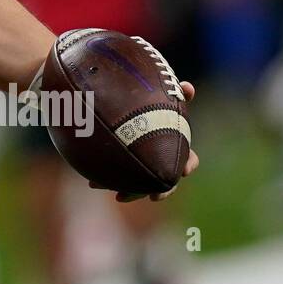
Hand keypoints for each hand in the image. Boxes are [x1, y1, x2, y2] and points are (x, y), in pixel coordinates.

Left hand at [90, 80, 199, 201]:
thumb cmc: (139, 97)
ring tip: (120, 196)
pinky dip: (107, 182)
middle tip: (156, 196)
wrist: (110, 102)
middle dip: (163, 190)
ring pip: (140, 185)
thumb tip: (189, 87)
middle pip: (167, 181)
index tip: (184, 171)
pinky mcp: (118, 166)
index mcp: (171, 142)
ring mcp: (139, 165)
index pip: (188, 158)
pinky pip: (115, 178)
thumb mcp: (155, 93)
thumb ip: (172, 90)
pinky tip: (93, 183)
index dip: (187, 165)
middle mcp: (158, 158)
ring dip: (133, 192)